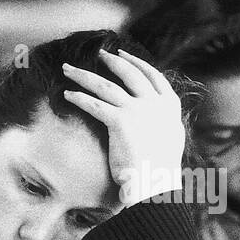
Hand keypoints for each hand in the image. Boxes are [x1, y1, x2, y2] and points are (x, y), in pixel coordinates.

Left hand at [62, 48, 185, 204]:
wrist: (157, 185)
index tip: (123, 55)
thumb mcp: (172, 138)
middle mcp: (155, 104)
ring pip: (107, 86)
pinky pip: (95, 105)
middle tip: (99, 54)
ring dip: (86, 75)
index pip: (153, 76)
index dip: (137, 63)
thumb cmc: (162, 168)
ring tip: (70, 69)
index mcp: (170, 106)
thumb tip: (161, 111)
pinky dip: (79, 98)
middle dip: (112, 62)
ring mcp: (138, 111)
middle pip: (129, 74)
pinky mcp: (120, 122)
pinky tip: (68, 95)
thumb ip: (165, 119)